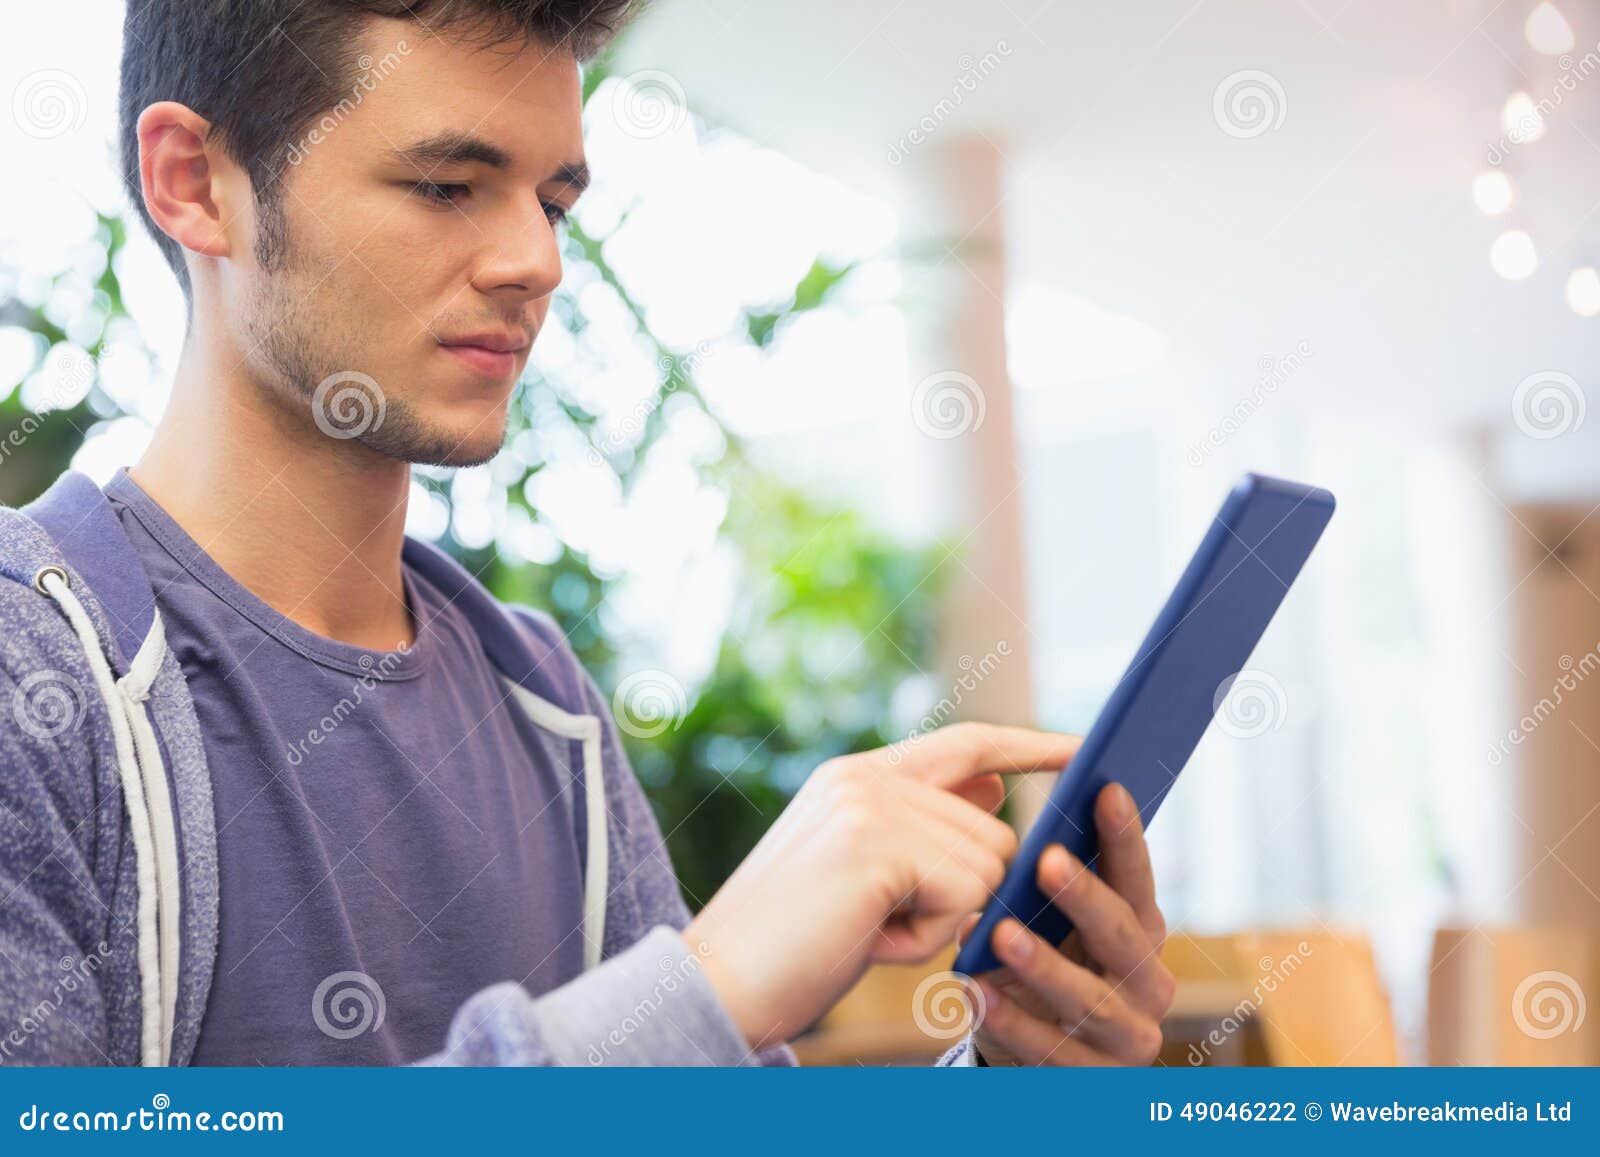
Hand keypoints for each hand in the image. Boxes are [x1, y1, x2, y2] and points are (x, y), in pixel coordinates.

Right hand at [685, 723, 1080, 1049]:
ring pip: (987, 865)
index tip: (1081, 749)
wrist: (717, 982)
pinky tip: (870, 939)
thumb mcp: (863, 875)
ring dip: (942, 919)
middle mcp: (864, 776)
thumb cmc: (792, 944)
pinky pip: (965, 895)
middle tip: (882, 923)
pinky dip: (927, 937)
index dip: (1027, 747)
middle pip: (992, 830)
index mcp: (856, 775)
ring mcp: (870, 803)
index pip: (966, 743)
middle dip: (961, 895)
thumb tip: (997, 799)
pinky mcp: (878, 843)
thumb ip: (922, 829)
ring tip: (869, 929)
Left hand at [957, 783, 1174, 1065]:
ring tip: (999, 933)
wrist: (1037, 1055)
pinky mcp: (1094, 1081)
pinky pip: (1051, 1051)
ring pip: (1090, 1001)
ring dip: (1043, 965)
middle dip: (1084, 896)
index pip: (1137, 878)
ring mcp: (1129, 1037)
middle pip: (1122, 936)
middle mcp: (1149, 983)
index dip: (1125, 836)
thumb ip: (1041, 885)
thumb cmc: (1041, 965)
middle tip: (1043, 858)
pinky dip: (1011, 1021)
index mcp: (1142, 932)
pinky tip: (975, 992)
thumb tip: (1000, 824)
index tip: (1106, 789)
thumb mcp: (1048, 925)